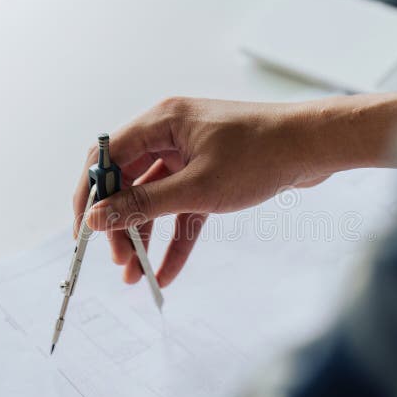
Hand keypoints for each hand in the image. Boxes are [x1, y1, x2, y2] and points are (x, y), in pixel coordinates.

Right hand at [74, 97, 325, 286]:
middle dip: (121, 223)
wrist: (314, 148)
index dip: (90, 194)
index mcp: (161, 122)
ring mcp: (192, 154)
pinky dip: (176, 237)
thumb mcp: (197, 188)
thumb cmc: (260, 156)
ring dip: (145, 235)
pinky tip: (167, 271)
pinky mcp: (211, 173)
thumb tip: (97, 217)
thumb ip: (144, 204)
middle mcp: (171, 134)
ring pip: (156, 198)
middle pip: (130, 181)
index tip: (82, 231)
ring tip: (135, 275)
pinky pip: (184, 207)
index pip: (106, 156)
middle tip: (119, 259)